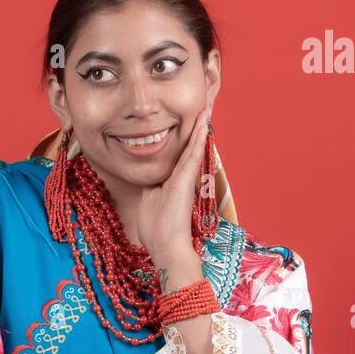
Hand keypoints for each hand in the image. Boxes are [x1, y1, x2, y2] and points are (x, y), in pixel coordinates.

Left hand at [137, 103, 211, 261]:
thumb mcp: (150, 201)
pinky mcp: (183, 181)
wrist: (165, 246)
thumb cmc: (156, 229)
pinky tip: (203, 124)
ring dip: (200, 128)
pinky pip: (192, 155)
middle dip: (195, 128)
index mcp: (173, 181)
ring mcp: (184, 179)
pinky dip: (197, 139)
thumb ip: (152, 188)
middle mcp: (182, 178)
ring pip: (194, 147)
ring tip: (205, 108)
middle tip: (203, 107)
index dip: (185, 138)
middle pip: (189, 147)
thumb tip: (149, 181)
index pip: (179, 154)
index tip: (189, 121)